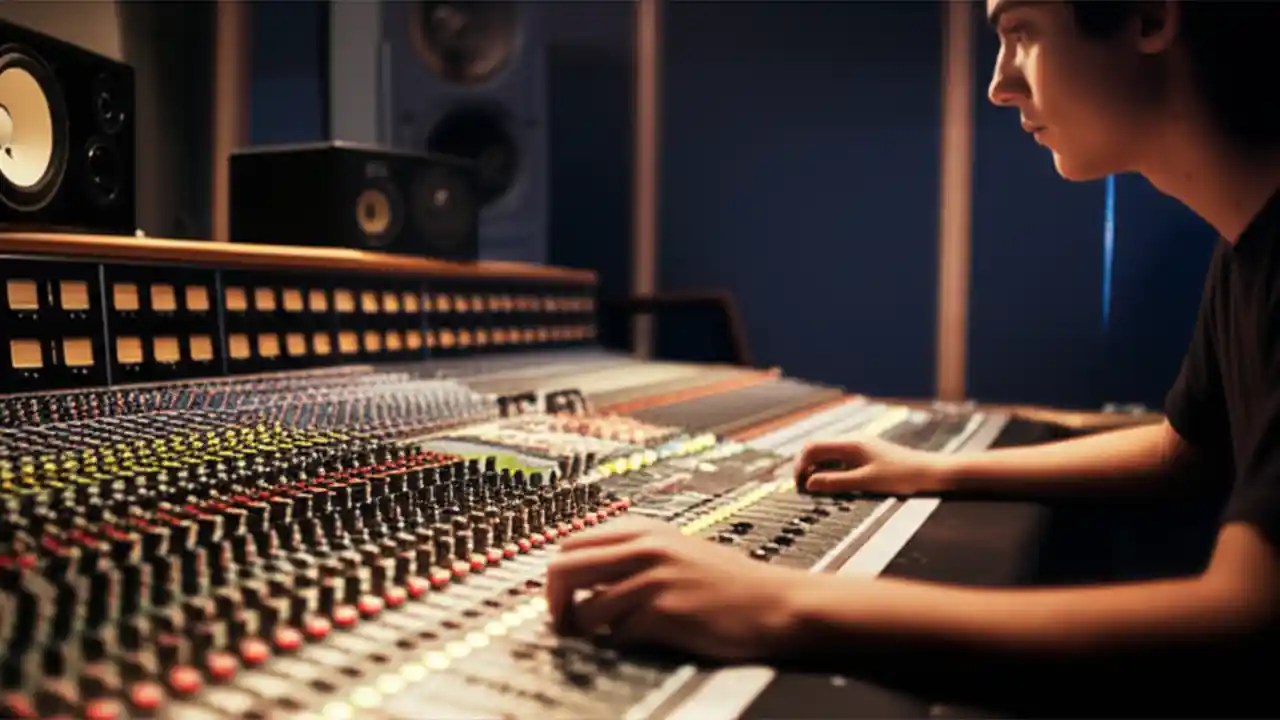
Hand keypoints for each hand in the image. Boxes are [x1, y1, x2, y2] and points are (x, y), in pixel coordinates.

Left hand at [545, 516, 812, 662]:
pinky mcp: (664, 613)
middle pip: (563, 569)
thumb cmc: (729, 582)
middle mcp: (644, 548)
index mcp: (643, 529)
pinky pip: (615, 634)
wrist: (774, 603)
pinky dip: (615, 644)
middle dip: (554, 602)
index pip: (571, 543)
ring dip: (585, 631)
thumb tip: (583, 574)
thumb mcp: (677, 548)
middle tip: (564, 624)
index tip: (563, 598)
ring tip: (599, 640)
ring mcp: (653, 579)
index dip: (558, 575)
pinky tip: (631, 644)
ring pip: (583, 608)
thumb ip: (632, 554)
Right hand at [794, 434, 950, 494]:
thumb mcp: (866, 483)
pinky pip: (840, 457)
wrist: (929, 472)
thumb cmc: (901, 477)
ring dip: (817, 468)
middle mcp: (853, 441)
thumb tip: (809, 483)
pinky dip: (830, 468)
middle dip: (805, 465)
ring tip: (816, 487)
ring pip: (828, 452)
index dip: (800, 464)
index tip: (799, 484)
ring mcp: (860, 446)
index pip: (813, 447)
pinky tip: (834, 482)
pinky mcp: (866, 453)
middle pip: (817, 447)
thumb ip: (836, 482)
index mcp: (850, 444)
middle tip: (803, 487)